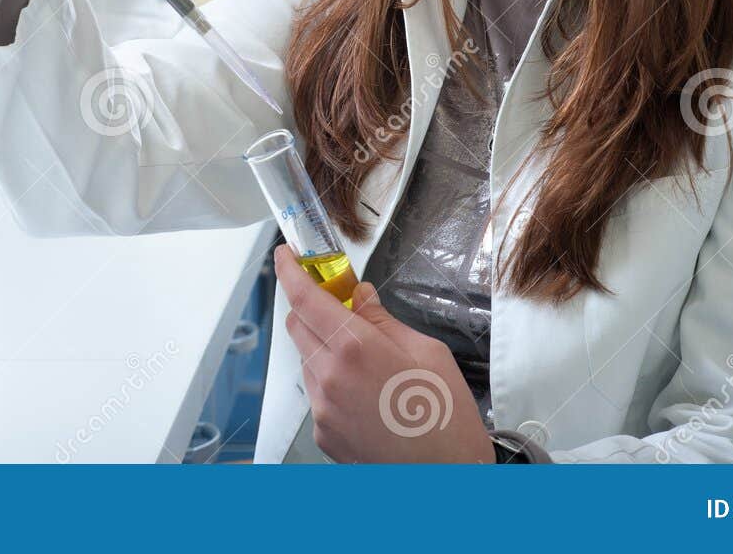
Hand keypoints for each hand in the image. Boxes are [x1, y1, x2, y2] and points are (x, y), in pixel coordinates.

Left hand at [272, 244, 495, 462]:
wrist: (447, 477)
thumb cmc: (445, 416)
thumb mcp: (425, 351)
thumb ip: (382, 319)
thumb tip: (359, 296)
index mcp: (355, 348)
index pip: (305, 298)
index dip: (289, 271)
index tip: (285, 255)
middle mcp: (329, 377)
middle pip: (297, 326)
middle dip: (311, 308)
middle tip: (339, 305)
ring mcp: (322, 408)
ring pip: (307, 360)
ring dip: (324, 348)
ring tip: (368, 364)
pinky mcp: (323, 432)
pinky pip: (317, 393)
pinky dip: (331, 381)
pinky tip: (367, 393)